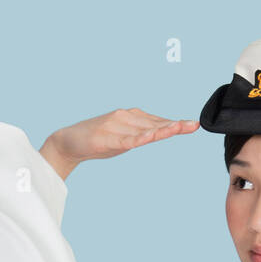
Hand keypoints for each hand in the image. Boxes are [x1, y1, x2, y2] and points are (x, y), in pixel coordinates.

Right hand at [40, 108, 199, 179]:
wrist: (67, 142)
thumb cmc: (96, 142)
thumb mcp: (121, 140)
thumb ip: (138, 137)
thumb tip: (156, 135)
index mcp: (130, 118)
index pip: (156, 122)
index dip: (175, 124)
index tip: (192, 125)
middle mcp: (124, 118)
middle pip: (154, 123)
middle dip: (174, 125)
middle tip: (193, 125)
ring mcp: (115, 127)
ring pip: (142, 130)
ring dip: (161, 129)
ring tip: (178, 128)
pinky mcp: (106, 138)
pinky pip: (125, 140)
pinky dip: (138, 138)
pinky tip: (149, 137)